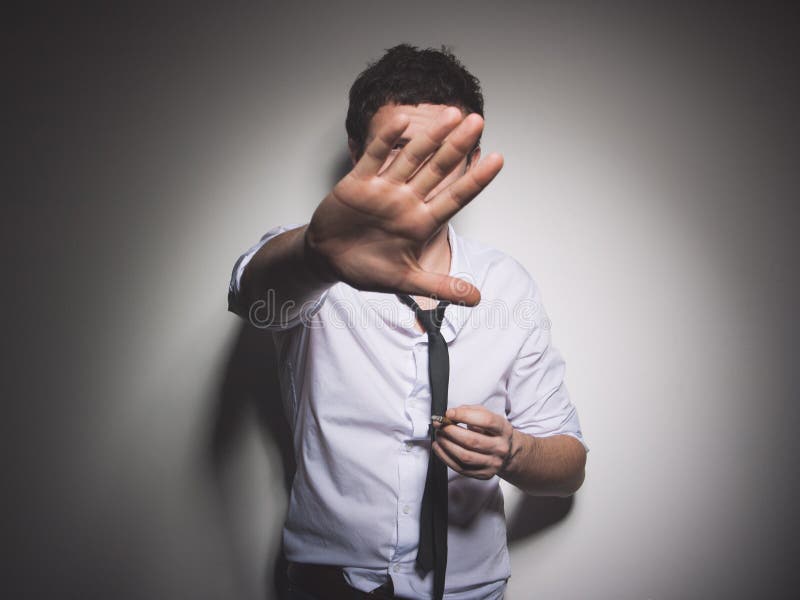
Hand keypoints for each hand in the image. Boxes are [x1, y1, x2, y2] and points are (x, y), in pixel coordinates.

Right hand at [304, 107, 503, 305]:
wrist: (328, 261)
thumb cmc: (368, 268)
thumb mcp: (406, 282)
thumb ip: (441, 287)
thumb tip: (477, 299)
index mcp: (421, 222)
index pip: (455, 197)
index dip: (475, 179)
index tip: (499, 159)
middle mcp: (407, 201)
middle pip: (437, 169)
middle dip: (457, 146)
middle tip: (477, 122)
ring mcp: (384, 190)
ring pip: (411, 158)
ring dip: (430, 137)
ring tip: (451, 115)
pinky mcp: (358, 183)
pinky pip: (374, 158)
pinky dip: (385, 141)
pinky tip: (402, 122)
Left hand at [432, 405, 516, 479]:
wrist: (506, 453)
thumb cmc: (492, 432)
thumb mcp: (487, 415)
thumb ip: (470, 410)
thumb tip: (451, 414)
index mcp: (503, 429)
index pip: (486, 420)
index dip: (465, 415)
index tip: (449, 413)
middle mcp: (501, 447)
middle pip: (472, 440)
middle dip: (450, 431)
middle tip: (439, 425)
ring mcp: (493, 463)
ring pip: (465, 456)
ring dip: (446, 445)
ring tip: (439, 435)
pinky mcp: (484, 474)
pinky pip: (460, 468)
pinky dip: (445, 457)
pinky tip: (439, 447)